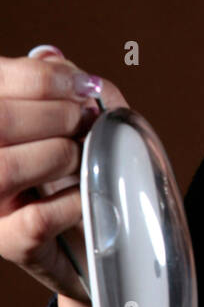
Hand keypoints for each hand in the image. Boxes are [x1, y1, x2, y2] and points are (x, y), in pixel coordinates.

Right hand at [0, 47, 130, 299]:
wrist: (91, 236)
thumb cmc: (76, 168)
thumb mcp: (73, 116)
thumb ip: (65, 85)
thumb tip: (59, 63)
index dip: (45, 78)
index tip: (82, 86)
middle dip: (58, 116)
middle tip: (85, 126)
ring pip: (5, 169)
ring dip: (59, 156)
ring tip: (80, 159)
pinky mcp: (6, 243)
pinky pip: (38, 219)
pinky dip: (74, 202)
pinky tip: (84, 197)